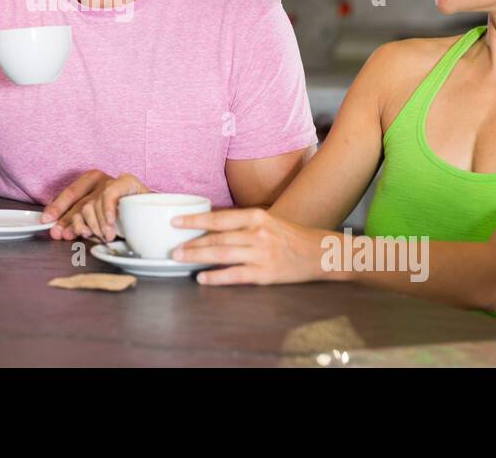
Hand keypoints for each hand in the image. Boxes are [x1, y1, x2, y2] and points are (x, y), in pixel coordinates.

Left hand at [44, 171, 149, 241]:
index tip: (47, 222)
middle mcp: (100, 179)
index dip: (57, 209)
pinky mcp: (127, 182)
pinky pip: (110, 195)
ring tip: (102, 236)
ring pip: (93, 203)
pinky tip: (109, 222)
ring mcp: (113, 180)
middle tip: (68, 235)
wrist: (154, 214)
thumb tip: (58, 232)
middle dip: (71, 222)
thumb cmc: (123, 220)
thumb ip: (79, 224)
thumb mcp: (97, 222)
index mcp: (89, 184)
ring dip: (95, 224)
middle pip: (79, 203)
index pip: (69, 195)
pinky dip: (107, 210)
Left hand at [171, 208, 338, 285]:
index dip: (195, 220)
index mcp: (257, 217)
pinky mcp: (266, 274)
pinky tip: (202, 278)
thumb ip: (243, 224)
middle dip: (192, 243)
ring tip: (180, 259)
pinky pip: (235, 275)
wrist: (321, 253)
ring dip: (198, 258)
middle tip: (173, 248)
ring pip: (222, 255)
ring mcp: (262, 254)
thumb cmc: (292, 236)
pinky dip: (216, 277)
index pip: (219, 218)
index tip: (176, 222)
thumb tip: (210, 226)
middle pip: (217, 238)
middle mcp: (258, 234)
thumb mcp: (268, 221)